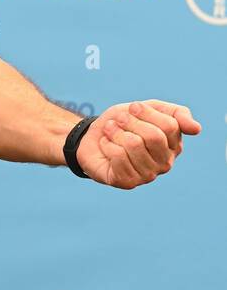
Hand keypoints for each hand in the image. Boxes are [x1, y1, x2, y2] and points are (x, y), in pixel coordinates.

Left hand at [75, 99, 201, 188]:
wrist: (92, 137)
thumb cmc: (124, 123)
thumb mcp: (149, 109)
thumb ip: (176, 114)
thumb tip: (197, 129)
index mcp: (174, 145)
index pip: (169, 126)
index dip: (147, 113)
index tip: (133, 107)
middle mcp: (165, 163)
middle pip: (153, 136)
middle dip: (131, 122)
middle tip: (118, 120)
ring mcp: (148, 176)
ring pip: (134, 145)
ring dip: (116, 133)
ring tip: (110, 131)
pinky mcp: (128, 182)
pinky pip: (119, 157)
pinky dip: (107, 145)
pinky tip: (106, 145)